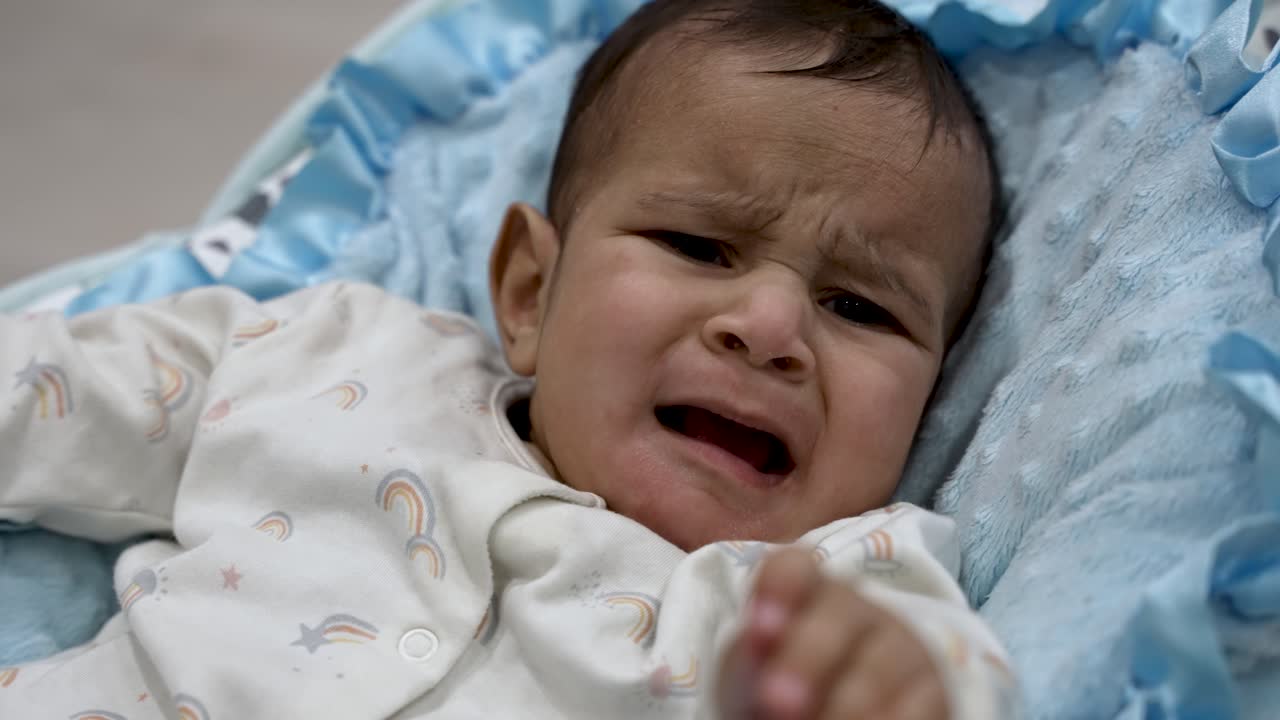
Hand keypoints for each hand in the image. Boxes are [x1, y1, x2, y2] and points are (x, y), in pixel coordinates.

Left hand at [717, 547, 948, 719]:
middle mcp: (859, 610)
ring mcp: (904, 648)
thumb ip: (751, 656)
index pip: (794, 568)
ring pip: (879, 667)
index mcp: (806, 593)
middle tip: (776, 703)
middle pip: (840, 615)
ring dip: (845, 704)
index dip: (779, 588)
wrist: (825, 717)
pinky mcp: (935, 691)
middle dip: (807, 659)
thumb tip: (757, 643)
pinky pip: (918, 707)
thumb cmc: (782, 689)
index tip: (757, 629)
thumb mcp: (754, 674)